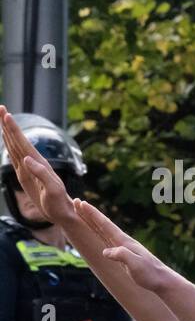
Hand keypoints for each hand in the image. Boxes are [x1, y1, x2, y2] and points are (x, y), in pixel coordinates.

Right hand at [0, 107, 74, 224]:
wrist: (63, 213)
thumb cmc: (59, 203)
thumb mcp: (53, 190)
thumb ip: (42, 174)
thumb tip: (26, 158)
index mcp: (39, 164)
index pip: (22, 142)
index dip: (13, 129)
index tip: (5, 114)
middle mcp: (33, 163)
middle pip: (17, 139)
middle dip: (8, 124)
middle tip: (0, 107)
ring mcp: (29, 168)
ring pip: (15, 145)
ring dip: (7, 132)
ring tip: (2, 117)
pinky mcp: (26, 175)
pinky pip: (15, 157)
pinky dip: (9, 146)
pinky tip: (7, 140)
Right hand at [74, 199, 179, 293]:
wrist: (162, 280)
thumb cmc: (150, 274)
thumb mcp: (136, 265)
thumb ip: (122, 256)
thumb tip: (105, 251)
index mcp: (124, 242)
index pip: (105, 225)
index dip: (93, 214)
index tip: (82, 203)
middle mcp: (123, 241)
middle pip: (101, 224)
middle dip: (88, 213)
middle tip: (75, 201)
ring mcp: (123, 247)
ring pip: (102, 230)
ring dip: (91, 221)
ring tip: (81, 211)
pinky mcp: (123, 253)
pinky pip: (106, 240)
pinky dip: (98, 233)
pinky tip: (95, 231)